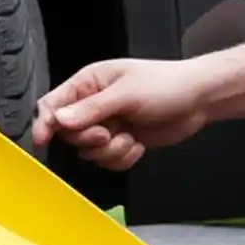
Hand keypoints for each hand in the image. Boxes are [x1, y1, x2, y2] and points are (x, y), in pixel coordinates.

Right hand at [31, 58, 213, 169]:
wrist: (200, 100)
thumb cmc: (166, 85)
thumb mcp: (127, 94)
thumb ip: (92, 109)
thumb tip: (60, 120)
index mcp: (88, 83)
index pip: (53, 104)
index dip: (45, 123)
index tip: (44, 140)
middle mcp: (92, 105)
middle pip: (69, 134)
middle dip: (90, 139)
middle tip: (109, 132)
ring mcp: (106, 125)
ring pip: (88, 151)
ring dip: (109, 151)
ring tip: (130, 137)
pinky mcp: (120, 142)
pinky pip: (107, 161)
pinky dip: (122, 158)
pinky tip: (137, 144)